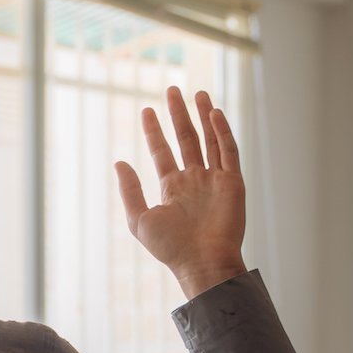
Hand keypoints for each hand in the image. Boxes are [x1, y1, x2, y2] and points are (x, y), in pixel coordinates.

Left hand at [114, 87, 246, 298]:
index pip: (162, 152)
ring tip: (195, 93)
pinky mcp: (233, 182)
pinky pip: (228, 151)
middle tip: (171, 90)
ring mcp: (215, 180)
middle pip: (186, 139)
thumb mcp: (140, 219)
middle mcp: (194, 181)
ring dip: (202, 116)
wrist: (203, 262)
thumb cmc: (171, 247)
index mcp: (172, 189)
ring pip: (208, 140)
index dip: (154, 131)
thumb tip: (119, 163)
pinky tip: (213, 112)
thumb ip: (130, 191)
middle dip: (178, 115)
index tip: (146, 111)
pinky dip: (222, 131)